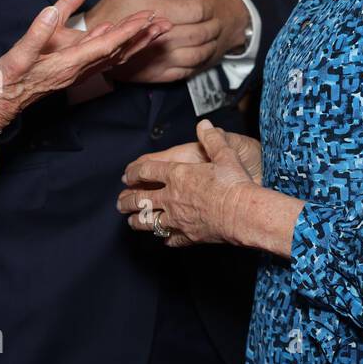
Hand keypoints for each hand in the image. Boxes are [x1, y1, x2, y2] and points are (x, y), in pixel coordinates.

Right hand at [0, 0, 166, 130]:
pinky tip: (124, 37)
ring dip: (136, 42)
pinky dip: (119, 46)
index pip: (106, 45)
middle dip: (142, 37)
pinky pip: (104, 59)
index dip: (128, 31)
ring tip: (155, 29)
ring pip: (115, 57)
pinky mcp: (73, 71)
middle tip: (164, 22)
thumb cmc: (8, 79)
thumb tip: (52, 9)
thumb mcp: (19, 53)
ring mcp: (78, 72)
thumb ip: (37, 31)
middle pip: (119, 52)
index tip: (146, 19)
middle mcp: (79, 70)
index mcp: (69, 64)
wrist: (0, 102)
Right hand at [88, 0, 248, 83]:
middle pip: (199, 33)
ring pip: (195, 54)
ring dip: (208, 46)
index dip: (206, 9)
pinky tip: (198, 54)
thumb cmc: (112, 9)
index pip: (196, 11)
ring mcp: (157, 59)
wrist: (90, 38)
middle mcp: (159, 37)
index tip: (206, 7)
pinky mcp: (154, 74)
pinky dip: (196, 63)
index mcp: (155, 12)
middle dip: (212, 27)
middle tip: (215, 22)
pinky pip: (184, 71)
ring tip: (211, 38)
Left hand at [116, 120, 257, 247]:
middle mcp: (172, 197)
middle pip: (141, 200)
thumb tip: (205, 124)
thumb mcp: (224, 154)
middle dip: (127, 201)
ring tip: (131, 222)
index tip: (126, 175)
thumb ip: (212, 139)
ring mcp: (177, 219)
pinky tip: (164, 239)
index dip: (133, 173)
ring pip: (149, 222)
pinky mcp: (188, 236)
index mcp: (178, 175)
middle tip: (120, 203)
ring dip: (138, 222)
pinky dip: (165, 238)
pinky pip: (171, 238)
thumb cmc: (233, 183)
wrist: (243, 213)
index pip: (147, 172)